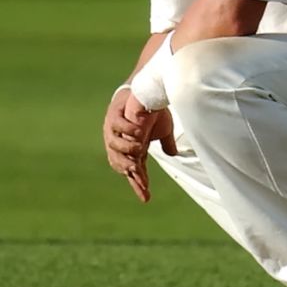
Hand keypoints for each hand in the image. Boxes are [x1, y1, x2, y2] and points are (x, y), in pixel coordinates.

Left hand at [103, 87, 177, 202]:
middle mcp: (121, 141)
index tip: (146, 198)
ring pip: (113, 146)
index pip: (134, 170)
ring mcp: (115, 128)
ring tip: (138, 155)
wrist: (147, 87)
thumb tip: (173, 154)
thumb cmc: (153, 110)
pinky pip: (116, 125)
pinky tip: (138, 133)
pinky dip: (126, 131)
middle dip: (130, 172)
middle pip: (120, 163)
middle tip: (140, 178)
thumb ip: (166, 143)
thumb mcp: (164, 130)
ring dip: (126, 153)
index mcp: (132, 148)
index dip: (139, 184)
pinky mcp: (115, 114)